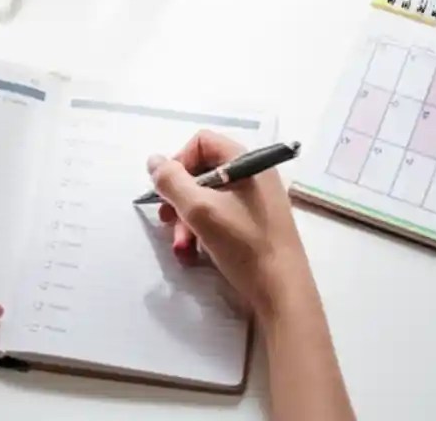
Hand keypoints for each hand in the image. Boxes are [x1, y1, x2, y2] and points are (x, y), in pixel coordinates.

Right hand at [148, 131, 311, 319]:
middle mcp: (253, 176)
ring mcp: (255, 201)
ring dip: (185, 220)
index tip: (168, 190)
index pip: (202, 142)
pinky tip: (194, 252)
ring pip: (206, 198)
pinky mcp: (254, 223)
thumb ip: (172, 181)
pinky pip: (219, 216)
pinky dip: (201, 231)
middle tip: (166, 220)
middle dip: (178, 198)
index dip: (179, 162)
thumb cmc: (244, 244)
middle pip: (201, 171)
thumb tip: (154, 160)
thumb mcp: (199, 210)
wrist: (281, 292)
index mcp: (247, 163)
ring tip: (181, 246)